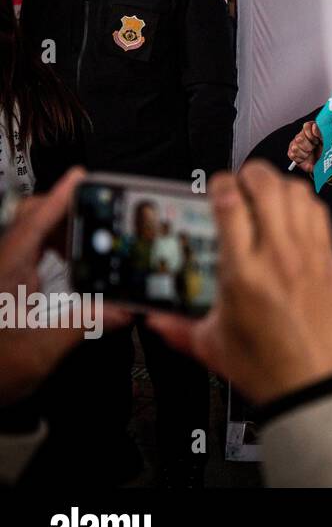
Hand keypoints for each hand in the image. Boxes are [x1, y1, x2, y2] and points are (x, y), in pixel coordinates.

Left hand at [0, 168, 131, 406]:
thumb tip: (125, 309)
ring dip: (58, 237)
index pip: (35, 220)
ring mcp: (0, 279)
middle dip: (63, 212)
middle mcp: (1, 267)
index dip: (61, 196)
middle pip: (28, 222)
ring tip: (91, 245)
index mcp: (7, 269)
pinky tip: (69, 277)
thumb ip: (85, 324)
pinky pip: (26, 262)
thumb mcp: (41, 351)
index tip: (82, 176)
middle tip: (98, 216)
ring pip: (26, 241)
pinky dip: (51, 259)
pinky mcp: (1, 295)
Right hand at [148, 160, 331, 406]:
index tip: (216, 185)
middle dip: (250, 173)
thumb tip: (157, 319)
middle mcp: (278, 256)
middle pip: (267, 186)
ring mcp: (309, 255)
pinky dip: (306, 202)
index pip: (230, 205)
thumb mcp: (213, 347)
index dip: (220, 184)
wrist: (318, 385)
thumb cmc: (271, 369)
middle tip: (241, 180)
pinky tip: (296, 209)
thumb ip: (179, 327)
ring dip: (279, 183)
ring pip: (298, 194)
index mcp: (242, 274)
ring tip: (267, 189)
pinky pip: (321, 215)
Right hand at [287, 121, 322, 173]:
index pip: (306, 126)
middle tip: (314, 148)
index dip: (312, 135)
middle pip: (299, 138)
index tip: (317, 141)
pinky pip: (292, 155)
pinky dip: (300, 159)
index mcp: (311, 129)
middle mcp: (302, 135)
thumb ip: (320, 132)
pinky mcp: (291, 152)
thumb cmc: (326, 151)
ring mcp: (295, 143)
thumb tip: (314, 126)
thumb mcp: (327, 141)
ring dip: (304, 153)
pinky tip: (305, 158)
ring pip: (294, 147)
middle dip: (308, 146)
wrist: (322, 164)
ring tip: (310, 154)